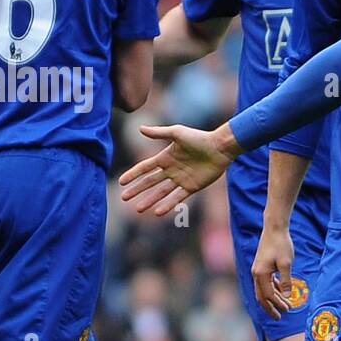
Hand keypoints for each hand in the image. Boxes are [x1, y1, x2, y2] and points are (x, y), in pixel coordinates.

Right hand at [119, 123, 238, 215]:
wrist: (219, 148)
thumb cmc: (199, 138)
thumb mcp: (177, 133)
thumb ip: (159, 133)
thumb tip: (140, 128)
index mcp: (165, 157)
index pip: (145, 167)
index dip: (133, 174)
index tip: (121, 182)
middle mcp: (171, 170)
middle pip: (150, 182)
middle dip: (137, 190)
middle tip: (124, 199)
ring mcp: (181, 179)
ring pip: (161, 192)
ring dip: (150, 200)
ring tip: (138, 209)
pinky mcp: (192, 187)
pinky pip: (177, 198)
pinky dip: (168, 205)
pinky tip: (157, 212)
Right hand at [252, 221, 295, 318]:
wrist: (274, 229)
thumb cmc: (281, 245)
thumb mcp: (286, 264)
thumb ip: (286, 281)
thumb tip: (287, 297)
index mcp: (260, 274)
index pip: (268, 295)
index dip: (277, 304)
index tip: (287, 311)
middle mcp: (256, 273)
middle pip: (261, 296)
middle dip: (270, 307)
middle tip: (280, 317)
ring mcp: (258, 270)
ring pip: (263, 290)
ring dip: (273, 299)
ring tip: (285, 306)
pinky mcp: (261, 266)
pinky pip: (265, 283)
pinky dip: (273, 289)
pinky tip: (282, 292)